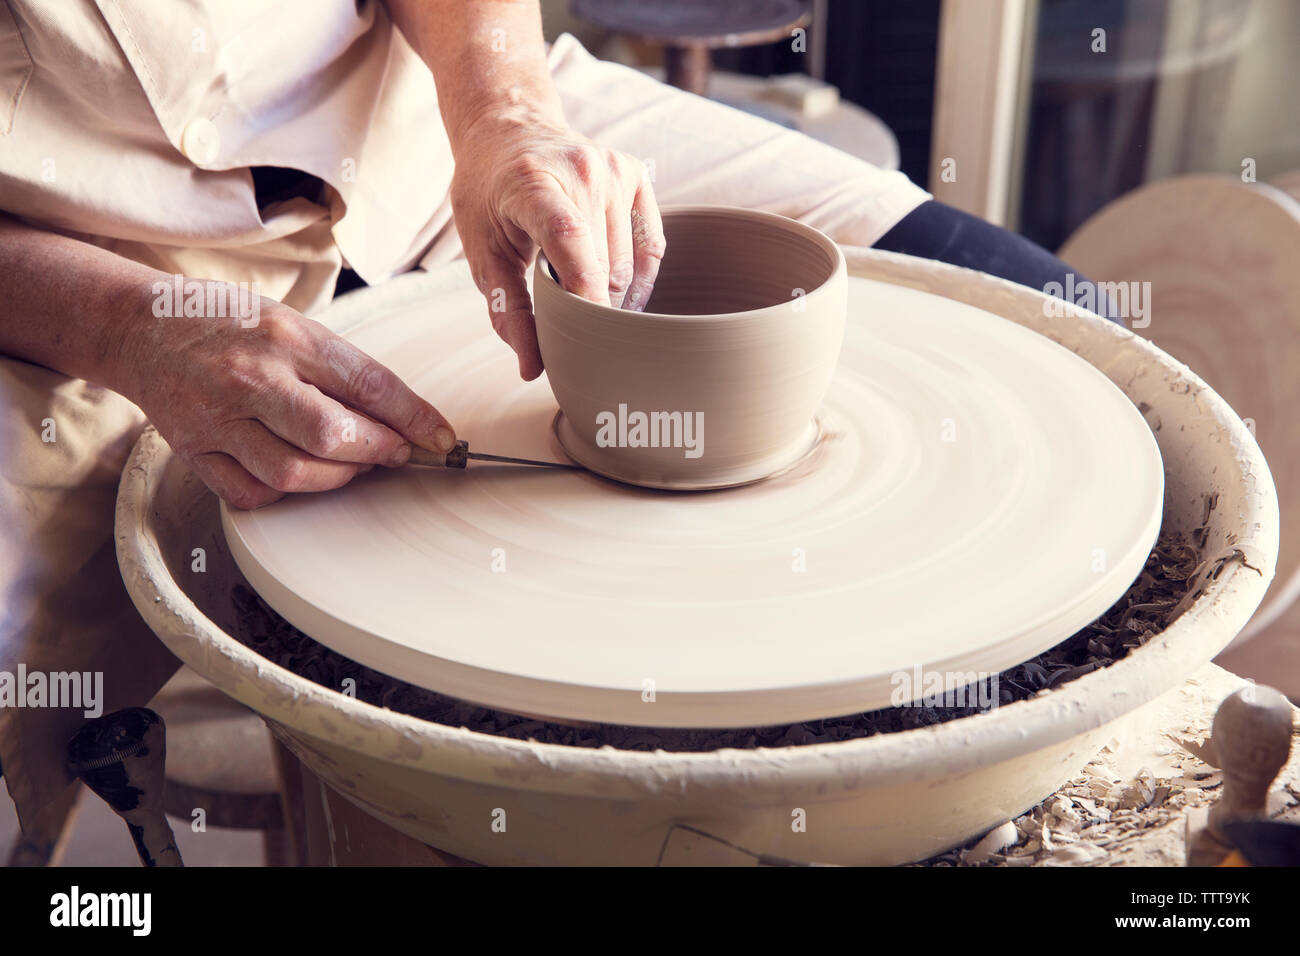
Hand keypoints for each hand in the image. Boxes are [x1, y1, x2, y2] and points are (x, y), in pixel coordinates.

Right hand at [115, 294, 455, 508]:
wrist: (143, 329)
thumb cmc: (232, 326)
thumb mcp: (293, 324)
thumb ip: (342, 369)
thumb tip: (404, 418)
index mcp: (288, 338)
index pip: (368, 383)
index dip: (415, 418)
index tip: (442, 439)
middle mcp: (253, 378)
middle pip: (332, 436)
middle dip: (376, 452)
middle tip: (393, 452)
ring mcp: (220, 419)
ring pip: (294, 474)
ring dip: (338, 477)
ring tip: (350, 462)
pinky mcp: (196, 451)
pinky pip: (253, 493)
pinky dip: (285, 493)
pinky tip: (296, 471)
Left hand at [449, 111, 665, 380]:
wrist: (508, 128)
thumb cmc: (488, 194)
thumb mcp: (481, 250)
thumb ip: (506, 309)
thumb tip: (531, 369)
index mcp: (534, 183)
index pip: (569, 239)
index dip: (583, 292)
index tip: (588, 337)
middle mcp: (582, 170)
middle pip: (602, 266)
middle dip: (586, 306)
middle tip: (561, 318)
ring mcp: (614, 171)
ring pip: (627, 265)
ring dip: (607, 294)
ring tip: (576, 291)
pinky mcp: (636, 176)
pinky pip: (650, 247)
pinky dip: (637, 279)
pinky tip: (617, 293)